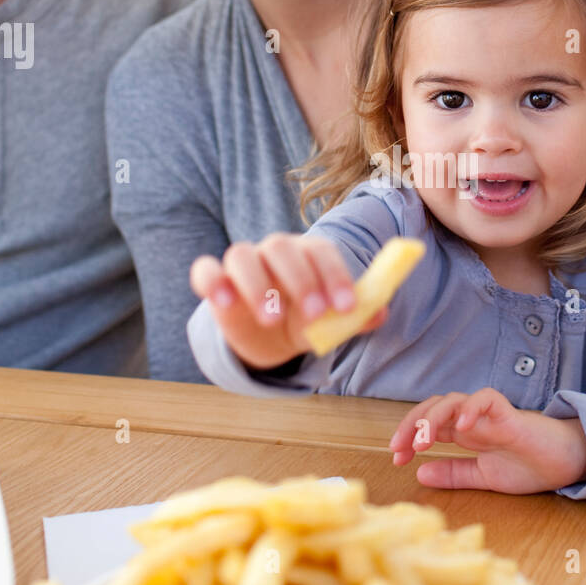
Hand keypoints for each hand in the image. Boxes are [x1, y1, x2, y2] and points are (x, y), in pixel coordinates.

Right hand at [190, 234, 387, 369]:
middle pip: (282, 247)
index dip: (336, 275)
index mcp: (308, 254)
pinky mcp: (215, 282)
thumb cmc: (306, 319)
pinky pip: (205, 270)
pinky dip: (212, 280)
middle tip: (315, 314)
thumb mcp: (332, 320)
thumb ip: (357, 315)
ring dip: (257, 285)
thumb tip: (380, 312)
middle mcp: (275, 251)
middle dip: (301, 280)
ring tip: (272, 319)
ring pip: (241, 255)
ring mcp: (243, 264)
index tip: (347, 306)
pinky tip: (224, 302)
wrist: (272, 337)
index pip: (321, 251)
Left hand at [389, 387, 585, 493]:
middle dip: (411, 424)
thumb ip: (455, 474)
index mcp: (465, 433)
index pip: (427, 424)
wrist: (568, 464)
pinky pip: (487, 398)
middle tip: (399, 449)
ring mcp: (490, 415)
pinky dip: (471, 407)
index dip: (408, 436)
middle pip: (433, 407)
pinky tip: (461, 426)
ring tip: (424, 442)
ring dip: (433, 418)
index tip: (397, 460)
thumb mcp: (484, 477)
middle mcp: (473, 420)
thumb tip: (420, 474)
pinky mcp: (510, 415)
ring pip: (454, 400)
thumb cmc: (530, 466)